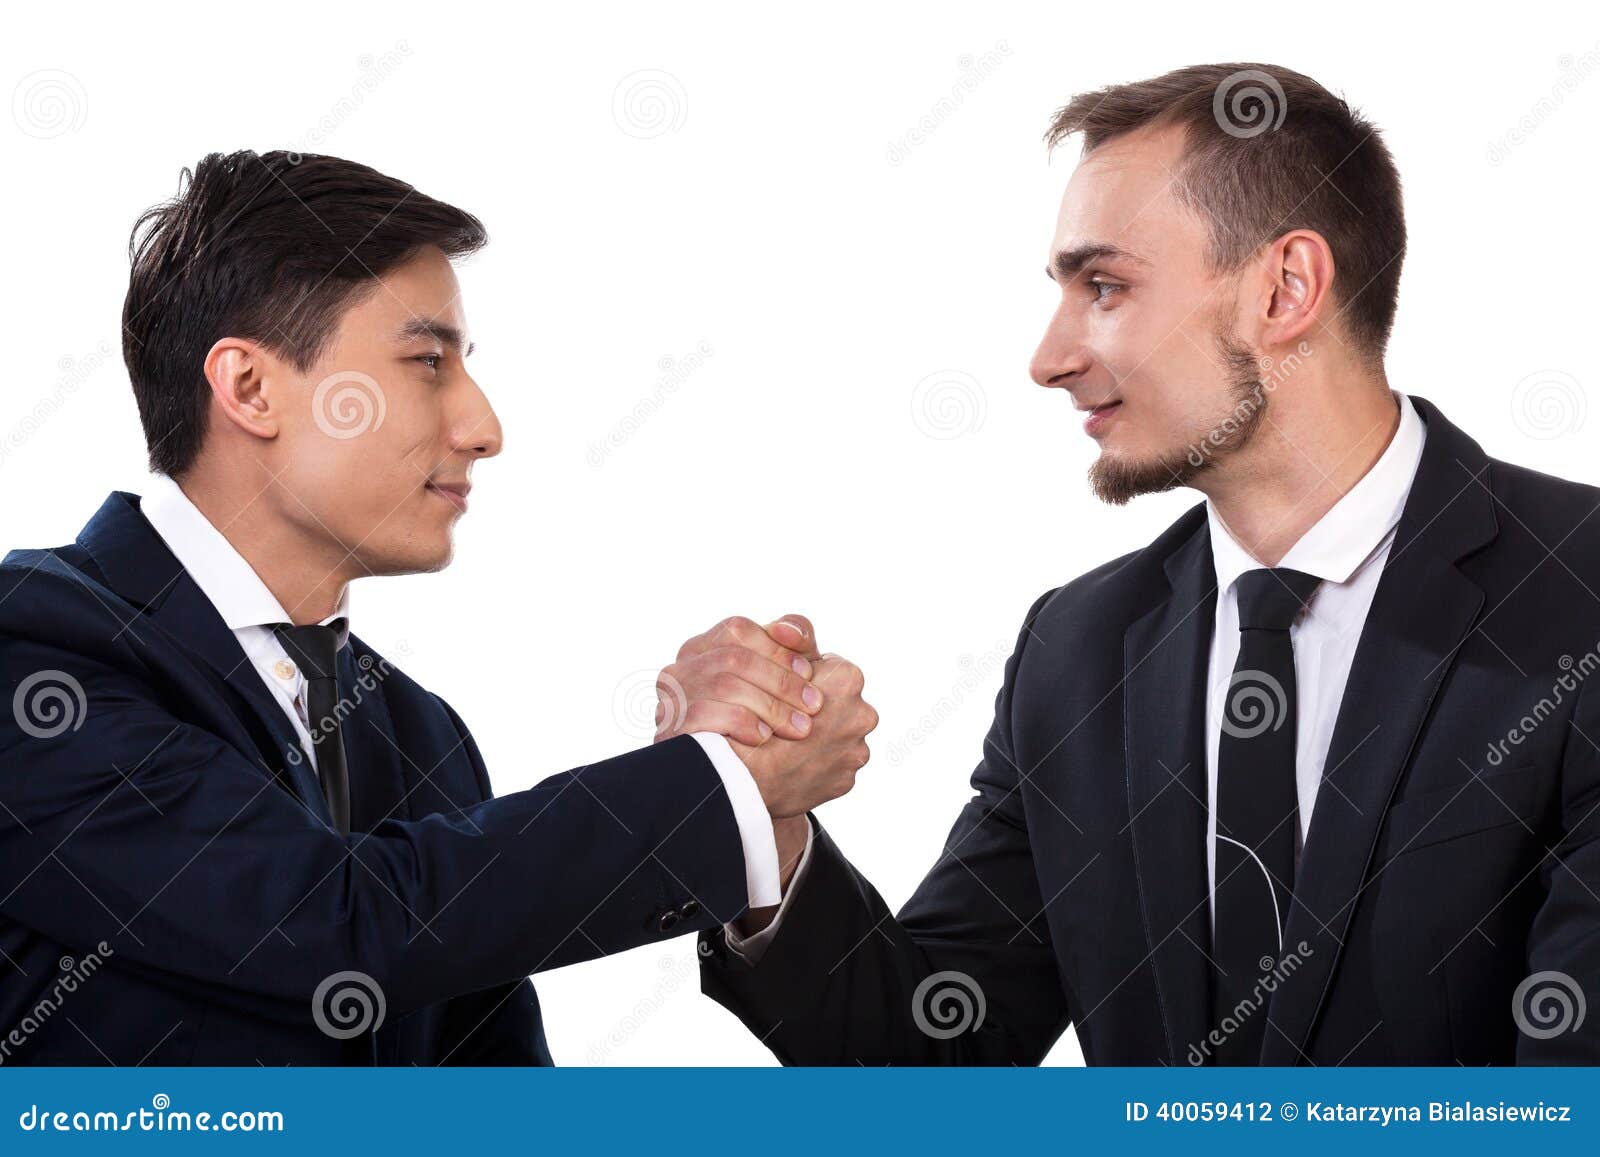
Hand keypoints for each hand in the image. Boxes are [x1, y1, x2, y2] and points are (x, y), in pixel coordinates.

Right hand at [654, 615, 824, 746]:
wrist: (730, 786)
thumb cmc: (760, 723)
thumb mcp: (779, 681)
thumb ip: (791, 647)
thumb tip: (788, 630)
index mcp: (702, 650)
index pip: (738, 630)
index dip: (777, 649)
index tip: (810, 672)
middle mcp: (679, 670)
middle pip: (734, 657)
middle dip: (781, 680)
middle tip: (815, 705)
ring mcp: (669, 700)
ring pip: (723, 683)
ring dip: (770, 705)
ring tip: (801, 727)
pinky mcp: (669, 732)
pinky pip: (705, 714)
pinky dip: (741, 722)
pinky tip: (765, 737)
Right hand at [729, 654, 877, 817]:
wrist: (737, 780)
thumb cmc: (749, 713)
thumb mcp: (766, 661)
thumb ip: (790, 643)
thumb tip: (788, 630)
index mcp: (847, 679)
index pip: (828, 669)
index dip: (800, 679)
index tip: (781, 694)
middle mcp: (863, 715)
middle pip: (836, 703)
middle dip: (816, 709)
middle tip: (783, 719)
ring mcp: (857, 751)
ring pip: (836, 735)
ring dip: (818, 738)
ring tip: (783, 745)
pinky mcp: (846, 780)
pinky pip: (831, 765)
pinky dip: (814, 765)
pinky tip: (789, 766)